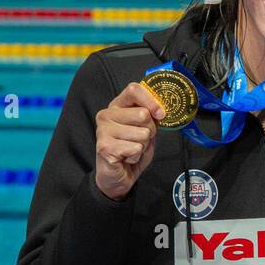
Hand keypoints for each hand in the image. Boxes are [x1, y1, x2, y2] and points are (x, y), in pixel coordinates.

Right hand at [94, 82, 165, 200]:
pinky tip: (126, 157)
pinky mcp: (104, 147)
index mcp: (117, 105)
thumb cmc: (133, 149)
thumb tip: (161, 109)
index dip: (151, 101)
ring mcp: (103, 130)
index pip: (134, 90)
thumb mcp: (146, 128)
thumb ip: (151, 116)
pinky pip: (136, 148)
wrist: (119, 175)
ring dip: (143, 145)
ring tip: (132, 149)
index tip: (160, 113)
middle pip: (143, 114)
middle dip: (150, 131)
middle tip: (139, 139)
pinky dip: (137, 156)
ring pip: (142, 133)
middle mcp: (106, 115)